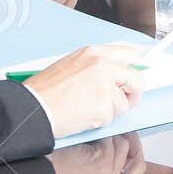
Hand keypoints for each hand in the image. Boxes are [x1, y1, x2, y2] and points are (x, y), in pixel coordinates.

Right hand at [24, 43, 142, 138]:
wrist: (34, 108)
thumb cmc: (46, 90)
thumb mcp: (72, 65)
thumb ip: (97, 66)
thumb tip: (117, 73)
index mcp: (94, 52)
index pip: (129, 54)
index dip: (135, 67)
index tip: (137, 75)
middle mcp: (103, 65)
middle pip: (136, 78)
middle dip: (132, 93)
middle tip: (122, 101)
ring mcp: (105, 85)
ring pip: (124, 103)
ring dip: (111, 111)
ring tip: (88, 109)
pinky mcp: (104, 105)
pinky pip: (113, 117)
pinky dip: (101, 121)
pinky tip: (84, 116)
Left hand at [48, 133, 144, 173]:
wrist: (39, 169)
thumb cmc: (55, 169)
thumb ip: (104, 172)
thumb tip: (123, 148)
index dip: (133, 161)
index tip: (129, 146)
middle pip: (138, 166)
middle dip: (134, 146)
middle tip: (126, 133)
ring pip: (124, 148)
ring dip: (111, 137)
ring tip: (93, 137)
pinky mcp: (103, 164)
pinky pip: (113, 140)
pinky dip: (101, 135)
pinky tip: (87, 139)